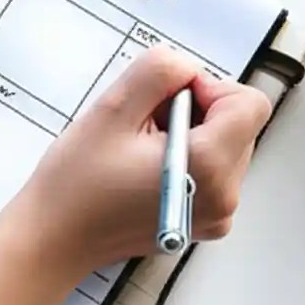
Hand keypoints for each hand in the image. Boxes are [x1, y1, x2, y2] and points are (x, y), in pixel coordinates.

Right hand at [0, 47, 272, 278]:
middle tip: (144, 124)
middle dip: (195, 110)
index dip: (210, 87)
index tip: (168, 98)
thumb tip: (187, 67)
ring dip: (189, 132)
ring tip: (141, 148)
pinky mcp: (204, 219)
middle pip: (238, 123)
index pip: (249, 104)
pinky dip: (186, 156)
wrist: (56, 238)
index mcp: (209, 168)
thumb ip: (159, 72)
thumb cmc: (76, 183)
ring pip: (224, 143)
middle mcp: (224, 196)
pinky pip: (213, 169)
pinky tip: (145, 166)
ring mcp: (217, 213)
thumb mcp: (113, 109)